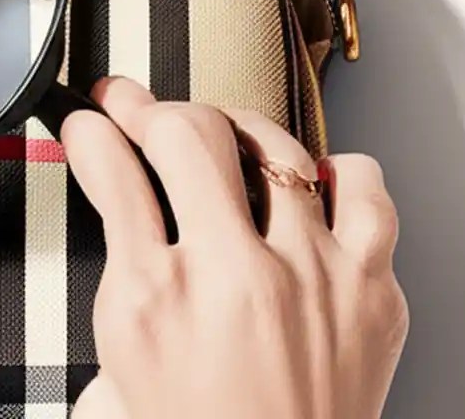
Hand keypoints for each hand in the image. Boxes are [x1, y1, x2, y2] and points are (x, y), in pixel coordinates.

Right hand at [66, 78, 407, 418]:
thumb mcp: (116, 358)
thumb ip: (112, 267)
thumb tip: (110, 188)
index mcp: (153, 298)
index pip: (113, 170)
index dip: (94, 130)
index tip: (94, 122)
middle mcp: (233, 276)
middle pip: (187, 133)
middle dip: (148, 106)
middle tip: (138, 107)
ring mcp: (310, 276)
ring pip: (271, 145)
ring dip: (233, 125)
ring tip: (219, 132)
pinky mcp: (370, 290)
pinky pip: (362, 189)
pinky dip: (332, 174)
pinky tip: (307, 182)